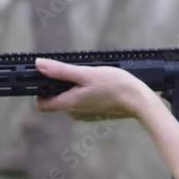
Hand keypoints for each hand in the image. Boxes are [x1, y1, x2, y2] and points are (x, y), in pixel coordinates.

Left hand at [34, 58, 153, 120]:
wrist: (139, 101)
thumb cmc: (115, 86)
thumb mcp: (86, 73)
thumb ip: (61, 70)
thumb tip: (38, 65)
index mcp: (69, 104)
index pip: (41, 104)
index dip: (39, 90)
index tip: (46, 77)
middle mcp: (75, 113)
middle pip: (56, 99)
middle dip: (59, 85)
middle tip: (73, 71)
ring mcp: (86, 114)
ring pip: (71, 99)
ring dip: (75, 86)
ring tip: (89, 75)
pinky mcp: (96, 113)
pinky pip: (83, 101)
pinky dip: (85, 91)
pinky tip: (98, 83)